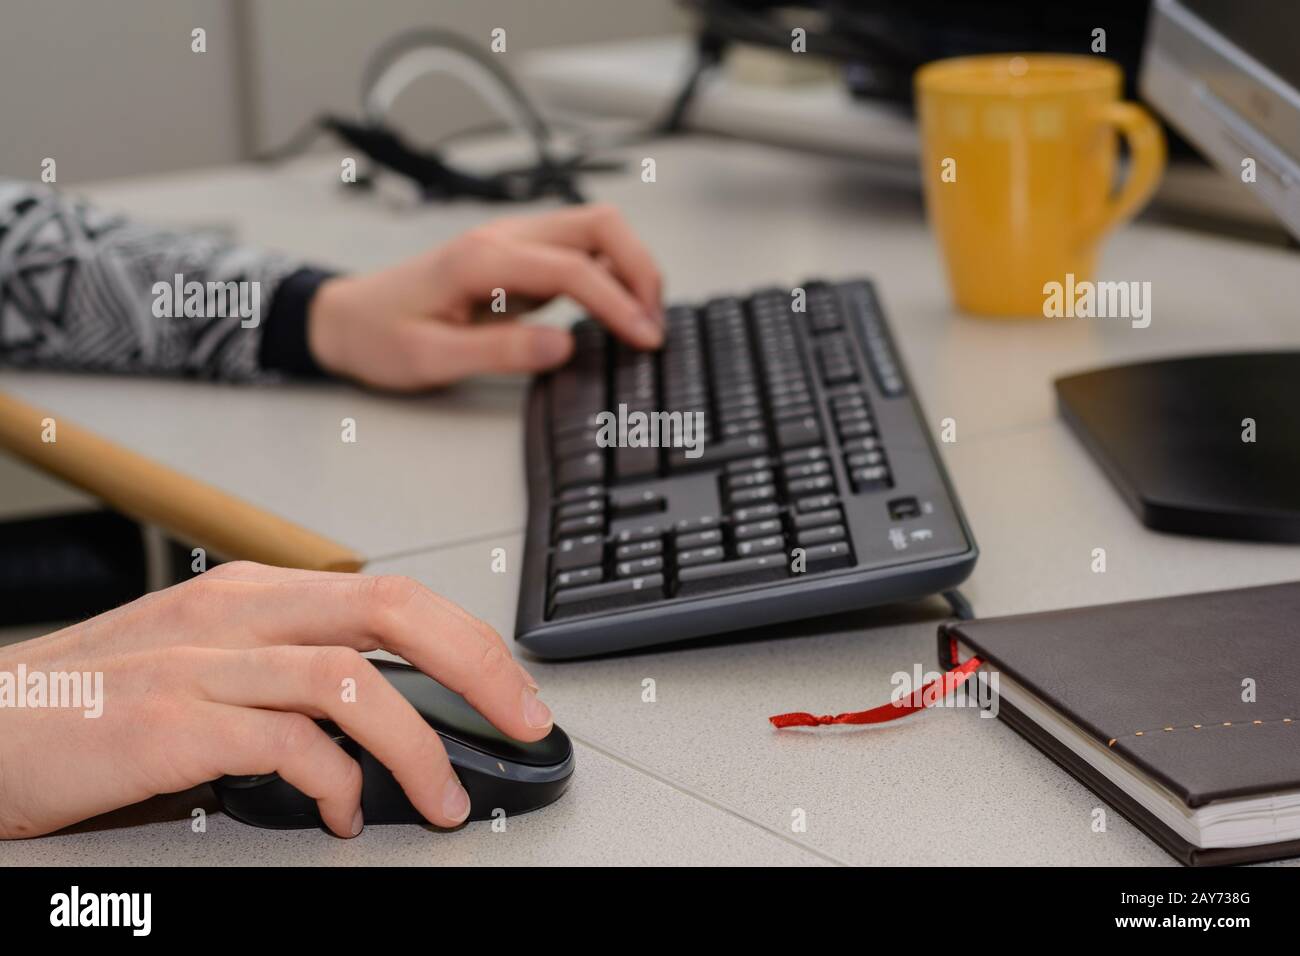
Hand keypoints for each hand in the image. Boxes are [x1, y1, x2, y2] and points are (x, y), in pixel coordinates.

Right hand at [0, 562, 548, 838]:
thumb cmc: (94, 700)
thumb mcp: (210, 661)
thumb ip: (292, 670)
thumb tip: (390, 712)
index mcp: (255, 592)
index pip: (394, 595)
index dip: (470, 641)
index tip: (516, 691)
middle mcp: (236, 610)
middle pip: (393, 613)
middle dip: (478, 669)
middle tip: (524, 723)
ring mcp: (200, 661)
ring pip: (351, 681)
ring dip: (417, 747)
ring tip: (440, 799)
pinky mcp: (167, 721)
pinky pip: (285, 743)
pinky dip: (334, 784)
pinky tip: (342, 815)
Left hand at [307, 203, 663, 389]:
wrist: (346, 320)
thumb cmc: (380, 338)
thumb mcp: (431, 358)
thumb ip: (501, 352)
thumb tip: (564, 346)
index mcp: (481, 259)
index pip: (574, 268)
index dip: (619, 304)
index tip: (645, 339)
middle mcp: (502, 238)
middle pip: (599, 224)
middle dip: (640, 268)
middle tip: (654, 324)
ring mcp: (512, 242)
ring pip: (594, 229)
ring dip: (629, 266)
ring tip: (642, 320)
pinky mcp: (517, 258)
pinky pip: (579, 251)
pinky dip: (610, 273)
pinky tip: (615, 311)